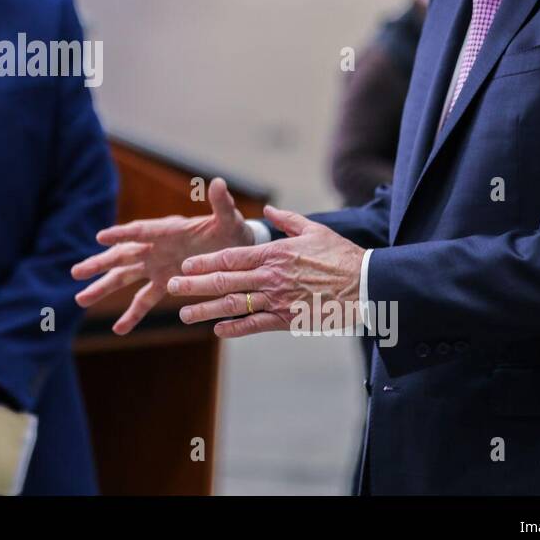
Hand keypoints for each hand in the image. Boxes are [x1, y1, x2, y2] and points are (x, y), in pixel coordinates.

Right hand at [71, 177, 253, 334]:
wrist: (238, 251)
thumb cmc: (233, 230)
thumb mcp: (230, 219)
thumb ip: (222, 204)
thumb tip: (218, 182)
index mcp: (170, 230)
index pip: (142, 230)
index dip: (123, 234)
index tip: (101, 237)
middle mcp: (157, 247)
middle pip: (122, 255)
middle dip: (99, 264)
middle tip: (75, 273)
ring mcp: (158, 266)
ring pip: (124, 277)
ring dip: (103, 288)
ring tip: (81, 299)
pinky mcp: (165, 282)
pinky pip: (145, 300)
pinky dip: (133, 314)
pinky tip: (119, 330)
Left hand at [170, 205, 363, 337]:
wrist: (366, 285)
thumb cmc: (341, 256)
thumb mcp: (314, 230)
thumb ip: (287, 220)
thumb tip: (268, 210)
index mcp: (274, 254)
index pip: (231, 257)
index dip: (205, 261)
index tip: (186, 264)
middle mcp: (270, 277)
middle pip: (224, 281)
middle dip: (194, 284)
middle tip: (172, 286)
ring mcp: (277, 300)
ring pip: (233, 305)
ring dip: (206, 310)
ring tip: (184, 314)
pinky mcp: (288, 320)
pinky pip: (255, 325)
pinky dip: (235, 328)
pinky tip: (218, 330)